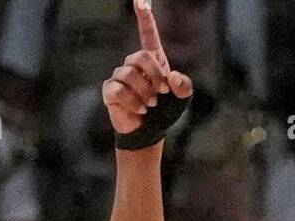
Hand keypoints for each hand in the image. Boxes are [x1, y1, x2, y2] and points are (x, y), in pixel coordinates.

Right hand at [102, 0, 191, 136]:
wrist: (150, 134)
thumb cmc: (165, 113)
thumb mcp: (182, 99)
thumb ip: (184, 85)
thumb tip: (170, 76)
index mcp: (152, 61)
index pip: (148, 34)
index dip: (144, 17)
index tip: (141, 0)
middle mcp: (134, 65)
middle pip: (140, 56)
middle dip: (154, 75)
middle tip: (161, 93)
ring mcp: (120, 77)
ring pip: (129, 73)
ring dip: (144, 92)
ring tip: (150, 105)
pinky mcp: (110, 91)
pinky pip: (119, 90)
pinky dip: (133, 102)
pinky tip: (140, 110)